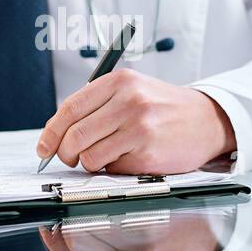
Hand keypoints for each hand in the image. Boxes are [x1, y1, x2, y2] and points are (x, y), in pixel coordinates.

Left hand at [35, 69, 235, 174]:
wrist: (207, 120)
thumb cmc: (164, 108)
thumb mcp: (132, 91)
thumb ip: (97, 106)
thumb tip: (57, 134)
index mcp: (119, 81)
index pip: (70, 108)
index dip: (51, 132)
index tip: (44, 147)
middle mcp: (128, 100)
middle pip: (74, 135)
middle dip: (65, 153)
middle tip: (71, 158)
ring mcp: (138, 127)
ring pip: (89, 156)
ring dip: (91, 163)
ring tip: (109, 155)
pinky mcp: (147, 152)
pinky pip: (112, 169)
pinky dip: (113, 169)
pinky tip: (130, 158)